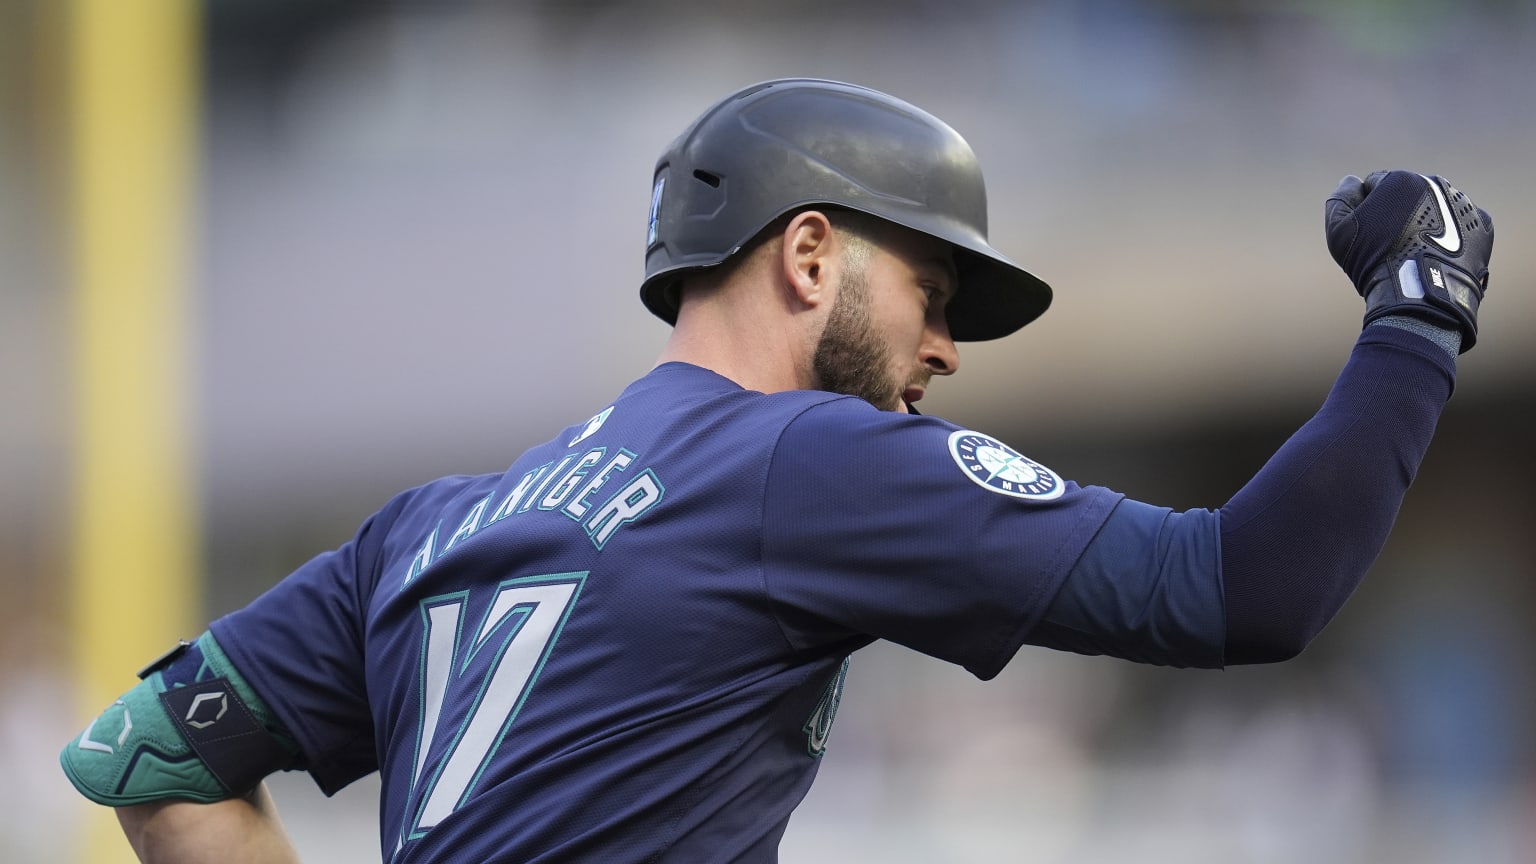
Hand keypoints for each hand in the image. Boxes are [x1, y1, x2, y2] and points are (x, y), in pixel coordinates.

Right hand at [1324, 170, 1492, 351]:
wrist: (1419, 293)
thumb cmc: (1374, 261)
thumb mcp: (1339, 230)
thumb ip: (1340, 198)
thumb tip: (1351, 180)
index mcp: (1400, 179)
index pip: (1375, 185)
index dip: (1365, 209)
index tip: (1367, 233)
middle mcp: (1436, 183)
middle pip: (1408, 194)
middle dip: (1398, 212)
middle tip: (1391, 244)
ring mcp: (1463, 203)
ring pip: (1437, 207)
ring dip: (1425, 222)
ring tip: (1416, 251)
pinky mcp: (1482, 224)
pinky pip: (1461, 224)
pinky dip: (1452, 235)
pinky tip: (1438, 253)